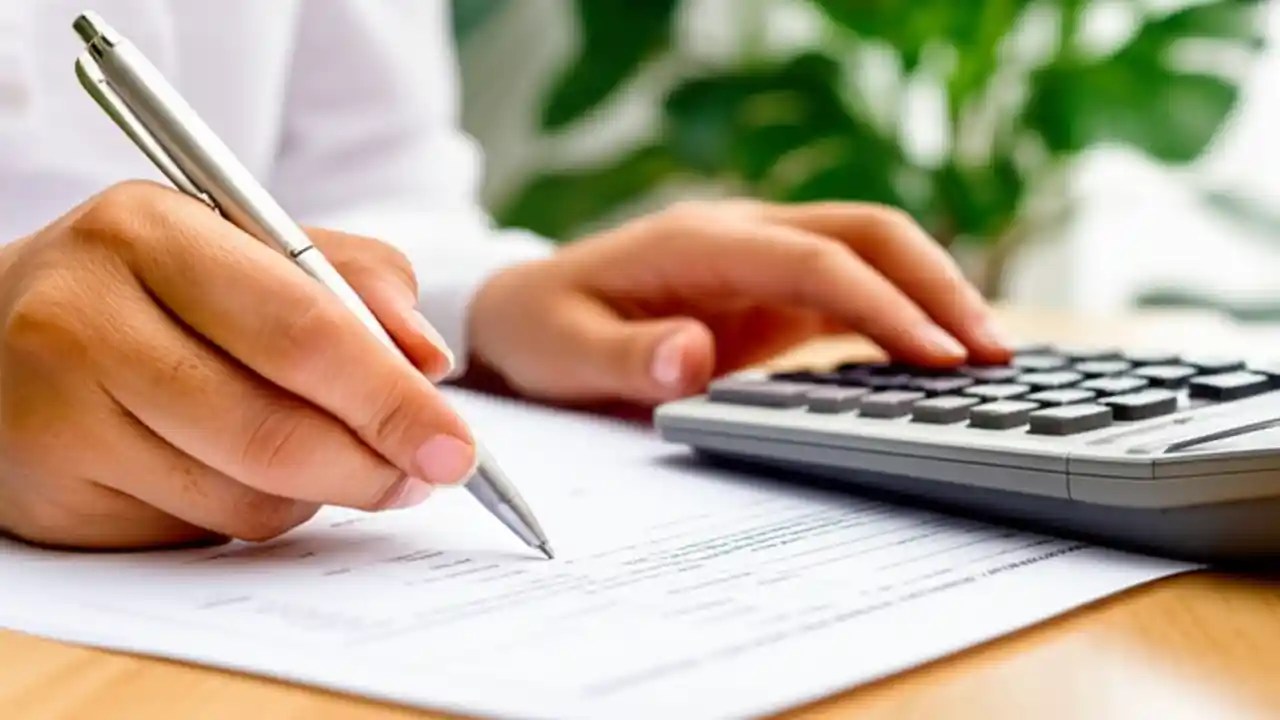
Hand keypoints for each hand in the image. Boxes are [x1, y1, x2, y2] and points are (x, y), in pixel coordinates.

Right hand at [0, 181, 474, 549]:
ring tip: (329, 457)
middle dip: (373, 465)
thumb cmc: (157, 286)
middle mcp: (86, 317)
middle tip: (424, 477)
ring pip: (245, 495)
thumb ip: (355, 281)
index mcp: (152, 231)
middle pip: (274, 428)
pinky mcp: (51, 493)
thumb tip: (428, 362)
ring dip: (317, 493)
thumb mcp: (251, 247)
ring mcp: (58, 412)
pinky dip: (255, 514)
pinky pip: (201, 530)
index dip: (391, 399)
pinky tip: (244, 473)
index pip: (302, 330)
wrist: (2, 332)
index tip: (456, 447)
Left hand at [469, 199, 1011, 405]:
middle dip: (936, 284)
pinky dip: (901, 316)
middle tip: (993, 353)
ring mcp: (762, 258)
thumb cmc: (545, 329)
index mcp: (700, 243)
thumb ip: (626, 358)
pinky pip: (853, 290)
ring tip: (989, 357)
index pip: (815, 260)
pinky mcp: (771, 290)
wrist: (528, 309)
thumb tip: (692, 358)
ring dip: (932, 294)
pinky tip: (935, 358)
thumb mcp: (564, 354)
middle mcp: (744, 236)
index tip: (936, 356)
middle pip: (866, 233)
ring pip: (872, 252)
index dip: (882, 304)